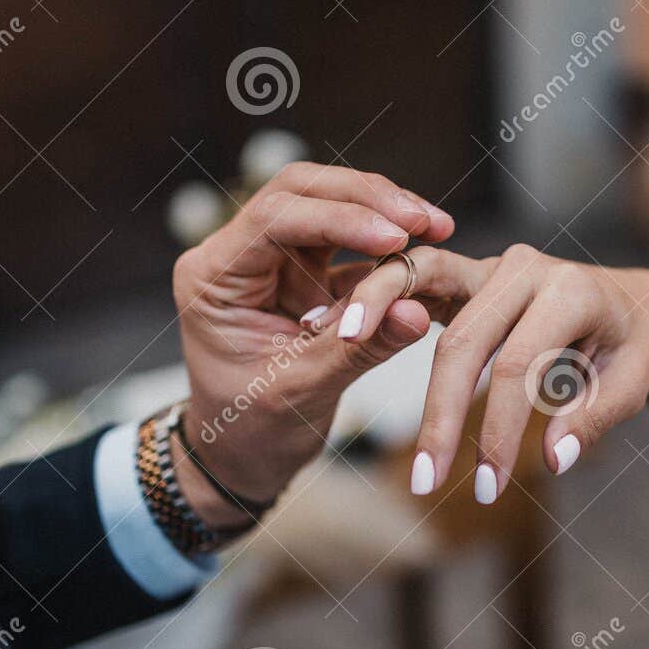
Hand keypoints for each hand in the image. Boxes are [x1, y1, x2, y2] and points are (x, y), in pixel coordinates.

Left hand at [172, 163, 455, 529]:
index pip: (275, 218)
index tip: (396, 237)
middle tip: (425, 220)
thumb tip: (420, 313)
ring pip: (326, 203)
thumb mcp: (305, 390)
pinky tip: (423, 245)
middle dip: (367, 198)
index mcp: (214, 278)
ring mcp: (269, 259)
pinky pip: (346, 238)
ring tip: (434, 227)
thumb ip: (360, 347)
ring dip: (381, 210)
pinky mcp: (300, 270)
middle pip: (301, 192)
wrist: (242, 456)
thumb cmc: (254, 430)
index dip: (340, 218)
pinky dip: (384, 241)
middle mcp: (236, 255)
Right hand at [313, 243, 648, 500]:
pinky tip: (331, 331)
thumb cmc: (631, 347)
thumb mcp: (631, 382)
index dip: (498, 431)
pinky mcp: (462, 274)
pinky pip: (408, 282)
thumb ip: (594, 417)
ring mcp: (488, 266)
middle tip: (427, 485)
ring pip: (427, 312)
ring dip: (389, 352)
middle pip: (463, 344)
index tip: (489, 489)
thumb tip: (554, 458)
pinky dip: (371, 304)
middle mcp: (524, 268)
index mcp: (570, 291)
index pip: (520, 368)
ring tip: (351, 384)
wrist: (629, 302)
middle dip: (441, 418)